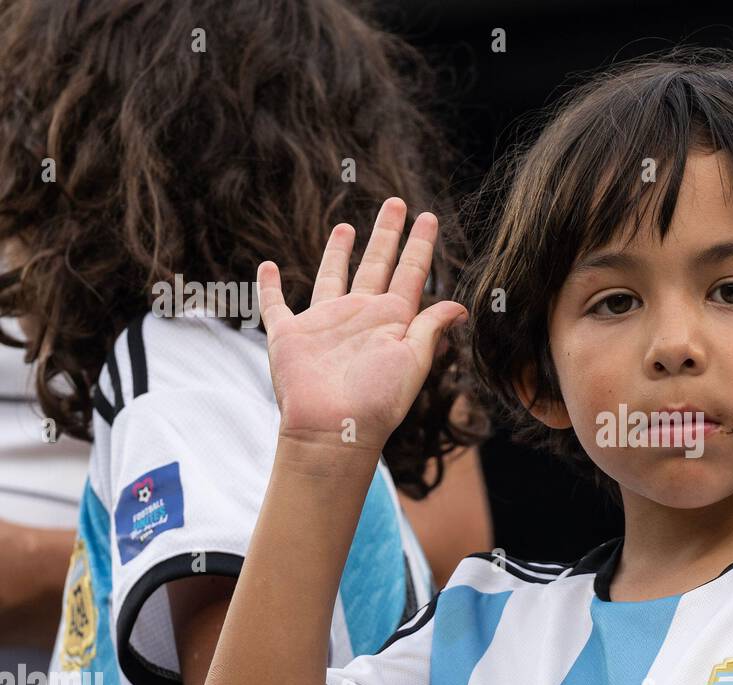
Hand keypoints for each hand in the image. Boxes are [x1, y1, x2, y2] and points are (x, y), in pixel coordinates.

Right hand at [256, 197, 466, 452]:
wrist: (335, 429)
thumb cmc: (377, 400)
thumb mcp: (414, 360)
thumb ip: (431, 328)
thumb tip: (461, 306)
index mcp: (391, 319)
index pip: (410, 272)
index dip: (420, 245)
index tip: (429, 217)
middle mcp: (360, 315)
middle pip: (376, 264)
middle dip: (387, 234)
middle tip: (396, 203)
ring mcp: (324, 323)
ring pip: (332, 276)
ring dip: (338, 252)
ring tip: (346, 225)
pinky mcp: (289, 335)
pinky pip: (275, 305)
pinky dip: (269, 286)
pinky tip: (267, 267)